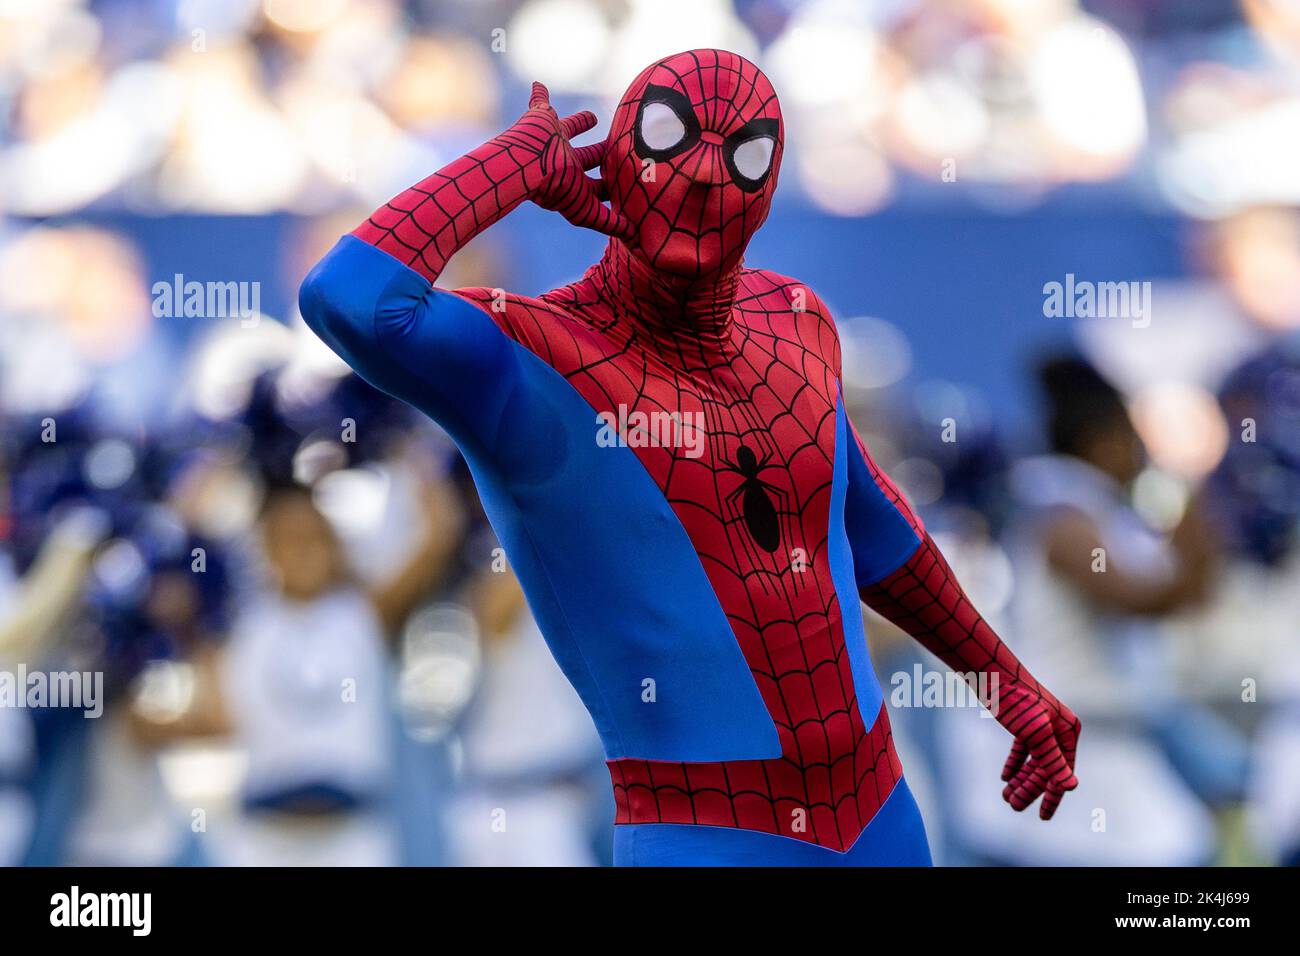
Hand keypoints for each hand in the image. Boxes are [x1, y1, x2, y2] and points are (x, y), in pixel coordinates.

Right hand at [503, 82, 632, 240]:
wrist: (524, 165)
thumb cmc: (556, 189)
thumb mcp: (587, 211)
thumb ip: (609, 222)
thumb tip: (635, 237)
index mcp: (574, 180)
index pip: (598, 183)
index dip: (612, 184)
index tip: (630, 180)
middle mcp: (564, 159)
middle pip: (589, 155)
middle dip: (601, 152)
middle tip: (618, 144)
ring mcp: (552, 139)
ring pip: (570, 128)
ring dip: (580, 121)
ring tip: (592, 116)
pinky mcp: (540, 118)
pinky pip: (538, 102)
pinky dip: (538, 93)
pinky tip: (538, 84)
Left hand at [994, 679, 1079, 819]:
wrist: (990, 671)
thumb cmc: (1015, 700)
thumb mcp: (1035, 733)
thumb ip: (1052, 760)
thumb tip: (1072, 786)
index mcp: (1068, 730)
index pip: (1063, 771)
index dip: (1052, 796)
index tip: (1042, 817)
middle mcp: (1059, 727)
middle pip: (1046, 767)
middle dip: (1030, 789)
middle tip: (1012, 806)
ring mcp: (1041, 724)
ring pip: (1033, 760)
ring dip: (1021, 780)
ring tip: (1006, 797)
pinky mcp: (1023, 720)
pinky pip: (1023, 748)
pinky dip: (1014, 764)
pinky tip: (1005, 778)